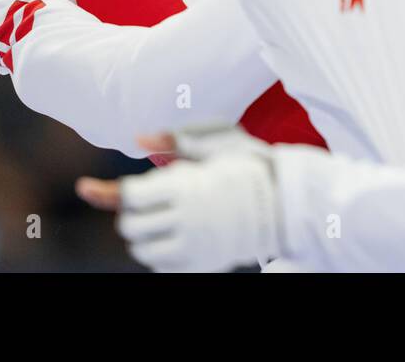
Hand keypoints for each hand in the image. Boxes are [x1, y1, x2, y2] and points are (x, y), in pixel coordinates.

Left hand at [76, 127, 280, 272]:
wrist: (284, 206)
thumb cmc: (249, 169)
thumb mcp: (218, 147)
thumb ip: (177, 143)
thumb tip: (139, 137)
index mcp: (189, 187)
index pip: (131, 196)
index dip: (121, 191)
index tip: (122, 188)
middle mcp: (189, 219)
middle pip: (130, 225)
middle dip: (131, 214)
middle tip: (146, 206)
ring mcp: (196, 246)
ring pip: (142, 250)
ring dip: (142, 236)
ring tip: (161, 222)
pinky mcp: (202, 264)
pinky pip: (161, 267)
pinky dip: (158, 254)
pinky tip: (173, 238)